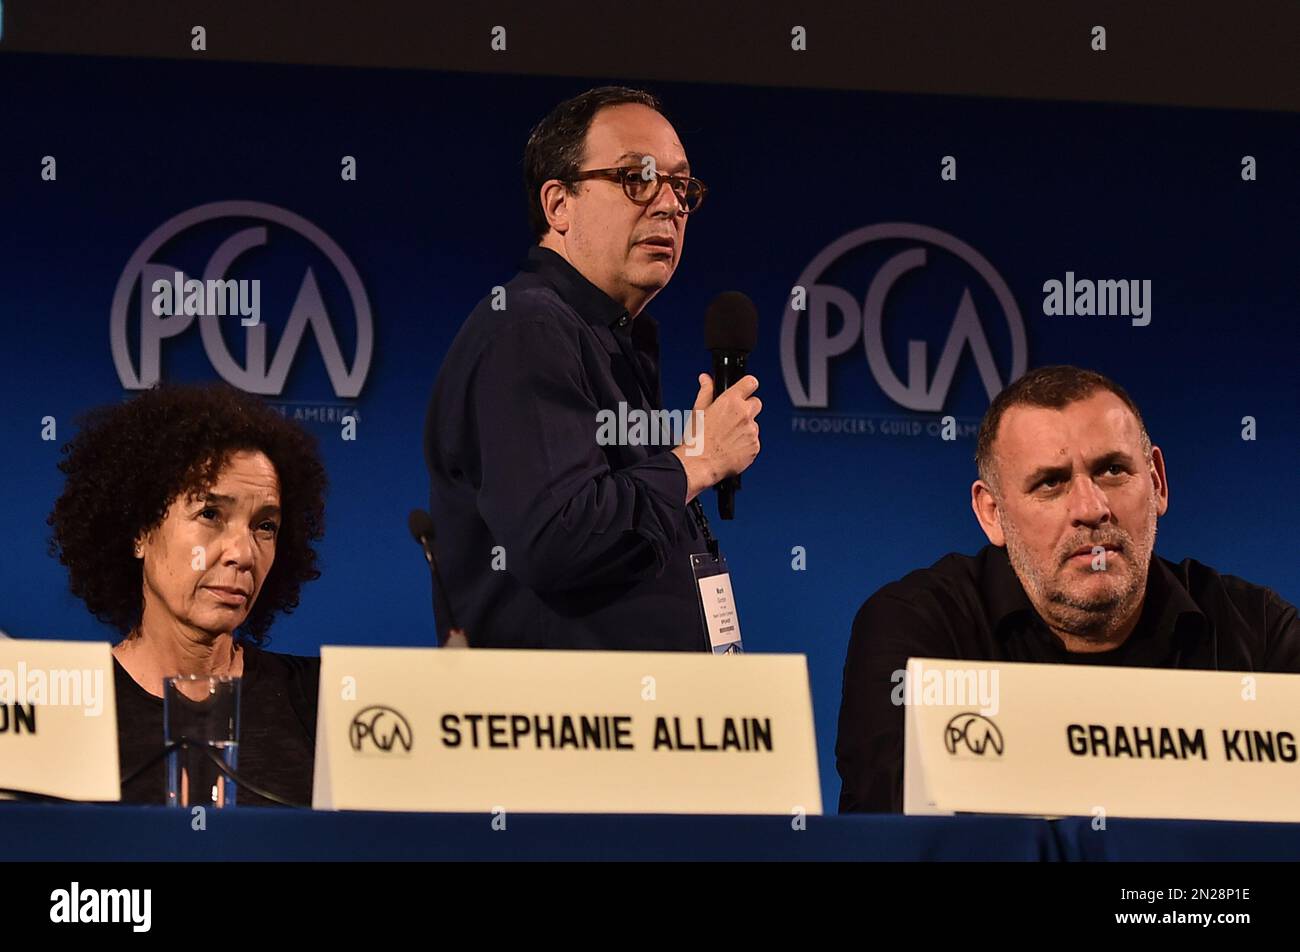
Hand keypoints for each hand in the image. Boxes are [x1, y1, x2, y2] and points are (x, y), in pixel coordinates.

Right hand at [672, 373, 761, 502]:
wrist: (700, 464)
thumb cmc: (697, 439)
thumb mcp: (698, 411)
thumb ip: (706, 391)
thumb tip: (706, 379)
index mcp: (730, 401)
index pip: (750, 383)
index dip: (748, 386)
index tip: (745, 390)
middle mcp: (744, 414)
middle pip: (756, 403)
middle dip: (747, 409)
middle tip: (733, 419)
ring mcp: (751, 431)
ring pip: (754, 425)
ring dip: (745, 429)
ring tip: (728, 438)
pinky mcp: (755, 446)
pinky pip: (754, 442)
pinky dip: (746, 444)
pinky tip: (732, 448)